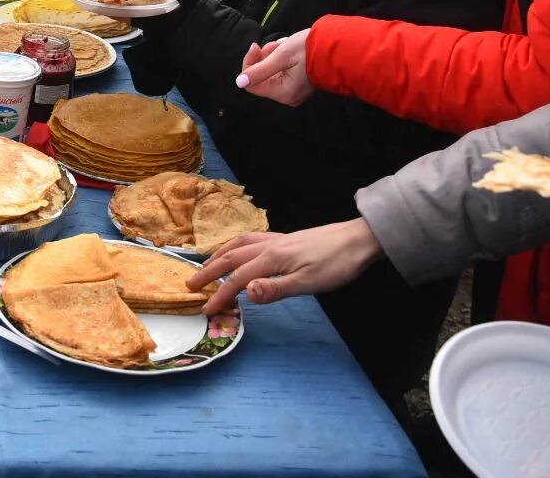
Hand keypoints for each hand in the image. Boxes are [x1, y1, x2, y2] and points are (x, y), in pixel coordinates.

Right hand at [186, 219, 384, 313]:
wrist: (359, 240)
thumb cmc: (337, 264)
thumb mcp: (308, 283)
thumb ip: (275, 288)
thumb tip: (245, 293)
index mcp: (271, 258)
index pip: (237, 279)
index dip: (220, 294)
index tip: (206, 309)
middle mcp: (269, 245)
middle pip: (230, 257)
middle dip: (209, 271)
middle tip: (190, 284)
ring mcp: (277, 239)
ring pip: (238, 245)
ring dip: (219, 255)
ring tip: (207, 264)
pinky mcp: (286, 239)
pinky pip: (251, 239)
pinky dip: (236, 245)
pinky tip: (241, 250)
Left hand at [236, 28, 313, 105]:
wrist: (338, 46)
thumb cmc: (309, 50)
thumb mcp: (281, 56)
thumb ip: (259, 70)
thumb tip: (240, 82)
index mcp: (283, 92)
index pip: (251, 83)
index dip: (249, 63)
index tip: (256, 46)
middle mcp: (288, 96)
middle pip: (261, 76)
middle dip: (264, 57)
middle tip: (276, 45)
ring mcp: (294, 90)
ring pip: (271, 71)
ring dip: (273, 55)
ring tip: (285, 45)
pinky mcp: (300, 82)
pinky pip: (282, 70)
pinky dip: (281, 58)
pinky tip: (289, 48)